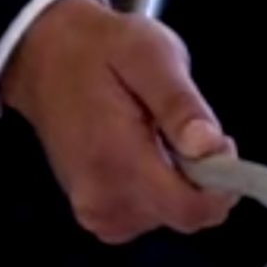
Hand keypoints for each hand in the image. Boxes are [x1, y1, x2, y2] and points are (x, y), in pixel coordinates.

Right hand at [0, 0, 236, 243]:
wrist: (45, 56)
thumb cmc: (101, 50)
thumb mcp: (150, 55)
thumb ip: (179, 103)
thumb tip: (209, 146)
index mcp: (117, 162)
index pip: (191, 209)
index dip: (221, 183)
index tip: (218, 142)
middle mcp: (104, 199)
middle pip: (186, 216)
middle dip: (201, 178)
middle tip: (184, 128)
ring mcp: (95, 211)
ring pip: (171, 217)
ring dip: (180, 183)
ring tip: (157, 134)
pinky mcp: (94, 212)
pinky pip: (148, 216)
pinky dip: (159, 190)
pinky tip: (145, 155)